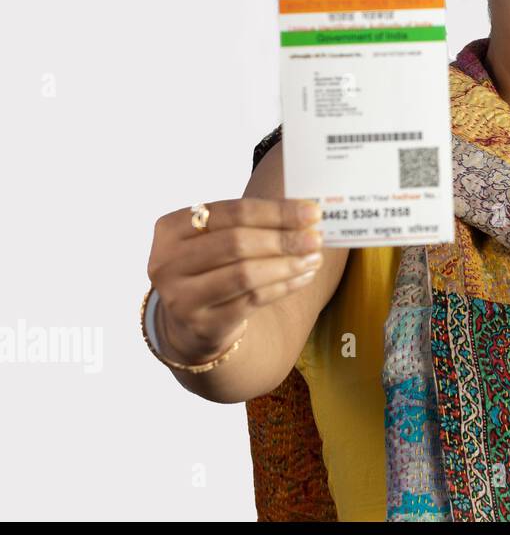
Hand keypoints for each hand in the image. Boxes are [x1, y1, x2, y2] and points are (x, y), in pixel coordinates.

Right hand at [145, 198, 325, 365]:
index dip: (276, 211)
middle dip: (283, 239)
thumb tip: (308, 214)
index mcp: (171, 228)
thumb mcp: (220, 238)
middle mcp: (167, 262)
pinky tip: (303, 277)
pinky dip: (284, 286)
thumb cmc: (213, 267)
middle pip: (237, 242)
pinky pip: (252, 300)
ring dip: (287, 264)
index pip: (232, 212)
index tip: (313, 212)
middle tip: (316, 238)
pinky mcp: (201, 324)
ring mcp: (181, 296)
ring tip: (314, 258)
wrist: (193, 320)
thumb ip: (255, 223)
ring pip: (245, 274)